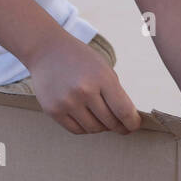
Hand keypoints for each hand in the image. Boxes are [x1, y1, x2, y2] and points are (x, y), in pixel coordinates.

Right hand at [26, 33, 141, 135]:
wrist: (46, 50)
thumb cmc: (80, 58)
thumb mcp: (103, 68)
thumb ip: (115, 92)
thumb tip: (126, 118)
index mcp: (101, 77)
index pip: (123, 111)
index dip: (132, 123)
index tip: (134, 126)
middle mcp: (84, 91)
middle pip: (110, 122)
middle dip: (118, 126)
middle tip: (120, 126)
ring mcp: (67, 102)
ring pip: (93, 129)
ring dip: (101, 127)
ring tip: (101, 118)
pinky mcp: (53, 110)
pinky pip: (76, 130)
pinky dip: (85, 128)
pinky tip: (87, 119)